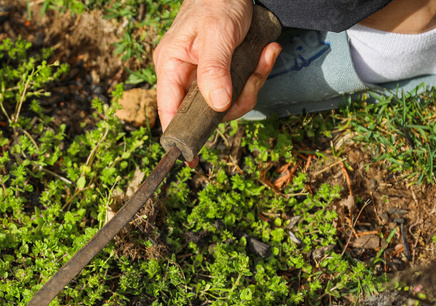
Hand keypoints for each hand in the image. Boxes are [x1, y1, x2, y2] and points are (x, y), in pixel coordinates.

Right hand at [153, 0, 280, 130]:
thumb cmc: (217, 0)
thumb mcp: (217, 34)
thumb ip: (214, 70)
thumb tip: (217, 106)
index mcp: (171, 66)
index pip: (169, 111)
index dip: (179, 136)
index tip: (192, 160)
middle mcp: (184, 74)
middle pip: (206, 111)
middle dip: (237, 100)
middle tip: (255, 77)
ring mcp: (204, 74)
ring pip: (228, 101)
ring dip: (252, 83)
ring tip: (266, 55)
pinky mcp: (223, 71)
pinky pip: (240, 86)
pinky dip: (257, 72)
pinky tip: (267, 52)